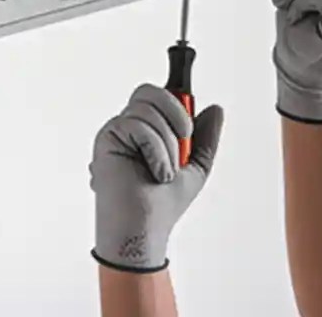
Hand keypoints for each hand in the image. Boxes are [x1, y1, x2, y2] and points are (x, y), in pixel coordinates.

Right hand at [90, 85, 225, 272]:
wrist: (145, 229)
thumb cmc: (163, 205)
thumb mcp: (196, 167)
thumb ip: (205, 138)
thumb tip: (215, 109)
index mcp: (148, 130)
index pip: (159, 95)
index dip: (176, 101)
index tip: (188, 128)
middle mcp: (129, 127)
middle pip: (149, 91)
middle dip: (176, 113)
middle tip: (184, 141)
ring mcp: (116, 132)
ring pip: (147, 109)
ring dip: (167, 144)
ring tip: (165, 171)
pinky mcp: (106, 139)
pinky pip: (137, 125)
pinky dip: (155, 151)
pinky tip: (155, 173)